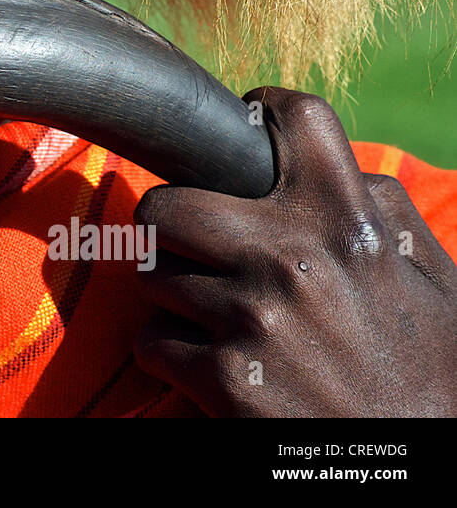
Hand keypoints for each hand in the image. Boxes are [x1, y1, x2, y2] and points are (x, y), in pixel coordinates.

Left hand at [132, 87, 456, 415]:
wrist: (418, 463)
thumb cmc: (429, 372)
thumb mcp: (435, 280)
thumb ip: (383, 211)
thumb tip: (334, 163)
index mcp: (348, 225)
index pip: (295, 120)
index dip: (261, 113)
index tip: (241, 130)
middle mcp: (292, 260)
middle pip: (167, 203)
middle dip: (169, 226)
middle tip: (190, 246)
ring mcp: (250, 318)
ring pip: (151, 275)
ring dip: (172, 296)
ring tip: (215, 316)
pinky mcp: (220, 377)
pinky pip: (150, 339)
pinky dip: (169, 353)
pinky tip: (210, 362)